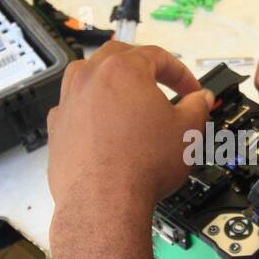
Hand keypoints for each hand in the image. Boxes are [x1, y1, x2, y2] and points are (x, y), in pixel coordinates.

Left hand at [46, 42, 212, 218]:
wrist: (104, 202)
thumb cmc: (141, 166)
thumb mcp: (186, 132)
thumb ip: (196, 107)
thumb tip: (200, 100)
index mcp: (123, 70)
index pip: (157, 56)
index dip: (180, 72)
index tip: (190, 89)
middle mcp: (90, 78)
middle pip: (117, 57)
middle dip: (142, 67)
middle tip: (159, 83)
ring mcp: (69, 102)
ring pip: (88, 76)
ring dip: (110, 82)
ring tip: (127, 99)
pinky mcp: (58, 128)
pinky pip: (74, 107)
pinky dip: (90, 110)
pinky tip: (104, 127)